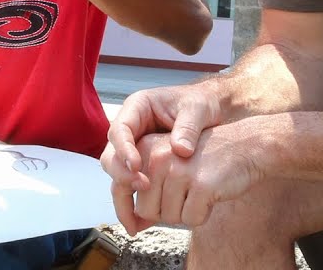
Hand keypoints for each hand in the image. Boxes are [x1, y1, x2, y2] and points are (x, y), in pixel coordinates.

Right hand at [100, 82, 224, 233]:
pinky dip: (134, 201)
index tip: (135, 166)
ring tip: (142, 208)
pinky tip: (143, 218)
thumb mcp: (197, 109)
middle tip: (144, 187)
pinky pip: (131, 183)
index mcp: (137, 108)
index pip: (120, 129)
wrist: (210, 110)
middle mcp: (130, 129)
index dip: (124, 149)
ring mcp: (134, 147)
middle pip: (111, 153)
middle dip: (122, 173)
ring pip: (117, 172)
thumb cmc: (201, 103)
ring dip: (125, 191)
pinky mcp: (142, 164)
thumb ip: (188, 127)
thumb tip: (180, 151)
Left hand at [130, 120, 264, 229]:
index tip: (132, 228)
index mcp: (146, 149)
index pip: (120, 187)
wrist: (246, 146)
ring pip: (169, 218)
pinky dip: (201, 215)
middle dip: (165, 213)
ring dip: (185, 214)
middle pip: (146, 210)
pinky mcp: (200, 184)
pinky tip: (210, 196)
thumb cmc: (207, 159)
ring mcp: (178, 170)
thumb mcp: (172, 167)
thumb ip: (151, 192)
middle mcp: (158, 157)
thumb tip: (134, 224)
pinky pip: (191, 220)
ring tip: (198, 191)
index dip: (125, 213)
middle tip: (185, 196)